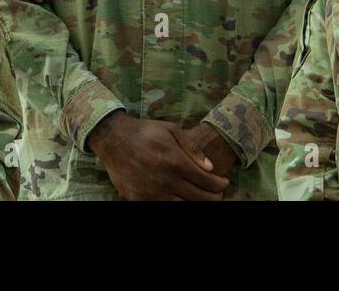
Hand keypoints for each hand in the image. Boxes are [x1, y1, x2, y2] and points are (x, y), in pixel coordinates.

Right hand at [87, 112, 228, 200]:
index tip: (224, 184)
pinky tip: (182, 200)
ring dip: (197, 203)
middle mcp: (166, 180)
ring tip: (203, 199)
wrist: (114, 140)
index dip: (219, 185)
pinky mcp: (139, 200)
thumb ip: (192, 148)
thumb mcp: (171, 130)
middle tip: (218, 195)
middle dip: (213, 197)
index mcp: (175, 161)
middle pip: (199, 198)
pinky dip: (177, 205)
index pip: (206, 181)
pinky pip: (164, 208)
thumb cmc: (145, 132)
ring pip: (184, 206)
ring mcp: (152, 193)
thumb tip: (210, 167)